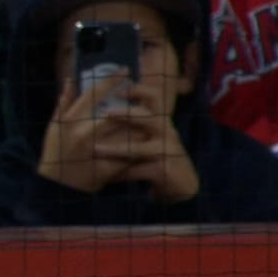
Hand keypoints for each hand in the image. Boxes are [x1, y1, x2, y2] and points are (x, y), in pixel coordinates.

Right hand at [37, 70, 144, 193]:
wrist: (56, 187)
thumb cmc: (55, 154)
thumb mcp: (54, 127)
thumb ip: (63, 104)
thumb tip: (72, 80)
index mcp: (71, 121)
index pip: (94, 93)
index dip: (112, 79)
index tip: (125, 70)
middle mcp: (84, 134)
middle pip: (118, 112)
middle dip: (133, 104)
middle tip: (144, 96)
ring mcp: (97, 152)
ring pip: (129, 133)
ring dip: (141, 125)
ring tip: (150, 119)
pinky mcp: (109, 168)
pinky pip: (131, 154)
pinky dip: (140, 147)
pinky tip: (147, 142)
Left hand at [94, 84, 199, 202]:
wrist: (182, 186)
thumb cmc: (157, 158)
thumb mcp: (148, 138)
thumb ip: (133, 126)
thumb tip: (104, 110)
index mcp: (160, 122)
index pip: (155, 98)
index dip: (139, 91)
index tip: (118, 90)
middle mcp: (166, 133)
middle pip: (149, 118)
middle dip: (127, 114)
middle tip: (106, 112)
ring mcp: (167, 151)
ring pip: (139, 148)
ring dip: (116, 149)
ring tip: (96, 149)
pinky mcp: (164, 170)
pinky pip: (137, 171)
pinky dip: (120, 174)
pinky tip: (106, 177)